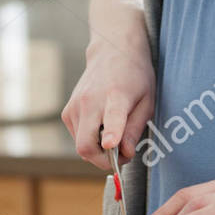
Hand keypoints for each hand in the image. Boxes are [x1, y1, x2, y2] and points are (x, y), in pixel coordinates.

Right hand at [61, 21, 153, 168]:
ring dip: (98, 152)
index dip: (111, 134)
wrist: (112, 52)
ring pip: (81, 146)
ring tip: (115, 138)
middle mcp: (90, 101)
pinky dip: (90, 141)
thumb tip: (125, 153)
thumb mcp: (147, 102)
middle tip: (121, 157)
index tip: (111, 146)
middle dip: (103, 162)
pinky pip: (77, 138)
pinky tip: (102, 128)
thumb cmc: (134, 77)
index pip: (112, 118)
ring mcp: (75, 106)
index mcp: (116, 96)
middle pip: (86, 145)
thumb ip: (135, 129)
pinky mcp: (67, 111)